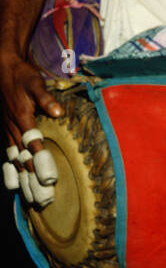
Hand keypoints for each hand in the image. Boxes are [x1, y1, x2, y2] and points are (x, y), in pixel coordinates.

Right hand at [1, 51, 60, 204]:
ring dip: (22, 179)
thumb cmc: (22, 75)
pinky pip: (8, 154)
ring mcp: (8, 130)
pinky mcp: (7, 130)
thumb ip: (46, 98)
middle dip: (32, 179)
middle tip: (43, 198)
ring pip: (14, 160)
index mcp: (22, 118)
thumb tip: (58, 112)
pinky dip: (12, 169)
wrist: (4, 68)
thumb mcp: (35, 82)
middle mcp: (13, 127)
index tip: (49, 179)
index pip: (32, 145)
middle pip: (22, 158)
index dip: (40, 162)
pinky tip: (16, 183)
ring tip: (31, 197)